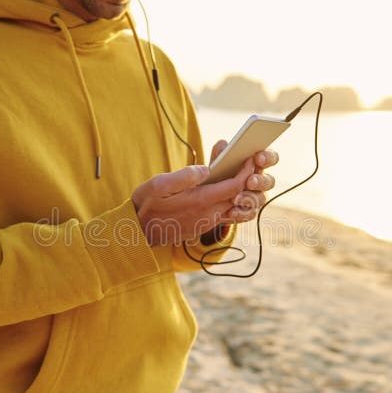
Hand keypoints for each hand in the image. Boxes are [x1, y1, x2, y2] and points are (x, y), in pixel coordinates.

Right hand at [131, 157, 254, 246]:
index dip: (245, 172)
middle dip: (249, 181)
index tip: (249, 160)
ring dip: (244, 194)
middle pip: (240, 198)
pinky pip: (227, 215)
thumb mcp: (158, 185)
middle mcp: (208, 214)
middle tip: (252, 164)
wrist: (139, 232)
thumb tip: (207, 169)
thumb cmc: (147, 205)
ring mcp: (207, 222)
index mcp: (199, 201)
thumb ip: (184, 176)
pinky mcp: (203, 226)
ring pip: (237, 209)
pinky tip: (229, 190)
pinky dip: (234, 203)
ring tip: (245, 177)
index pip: (234, 186)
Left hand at [209, 140, 277, 221]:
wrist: (208, 195)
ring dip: (249, 198)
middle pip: (270, 181)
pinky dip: (241, 213)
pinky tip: (230, 212)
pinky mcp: (249, 211)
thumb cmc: (218, 172)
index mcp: (257, 164)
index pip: (271, 158)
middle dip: (260, 181)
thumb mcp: (217, 161)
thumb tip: (224, 145)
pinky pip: (250, 214)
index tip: (258, 158)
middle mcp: (261, 180)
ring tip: (235, 199)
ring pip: (261, 199)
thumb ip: (221, 152)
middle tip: (249, 181)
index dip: (268, 158)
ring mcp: (256, 197)